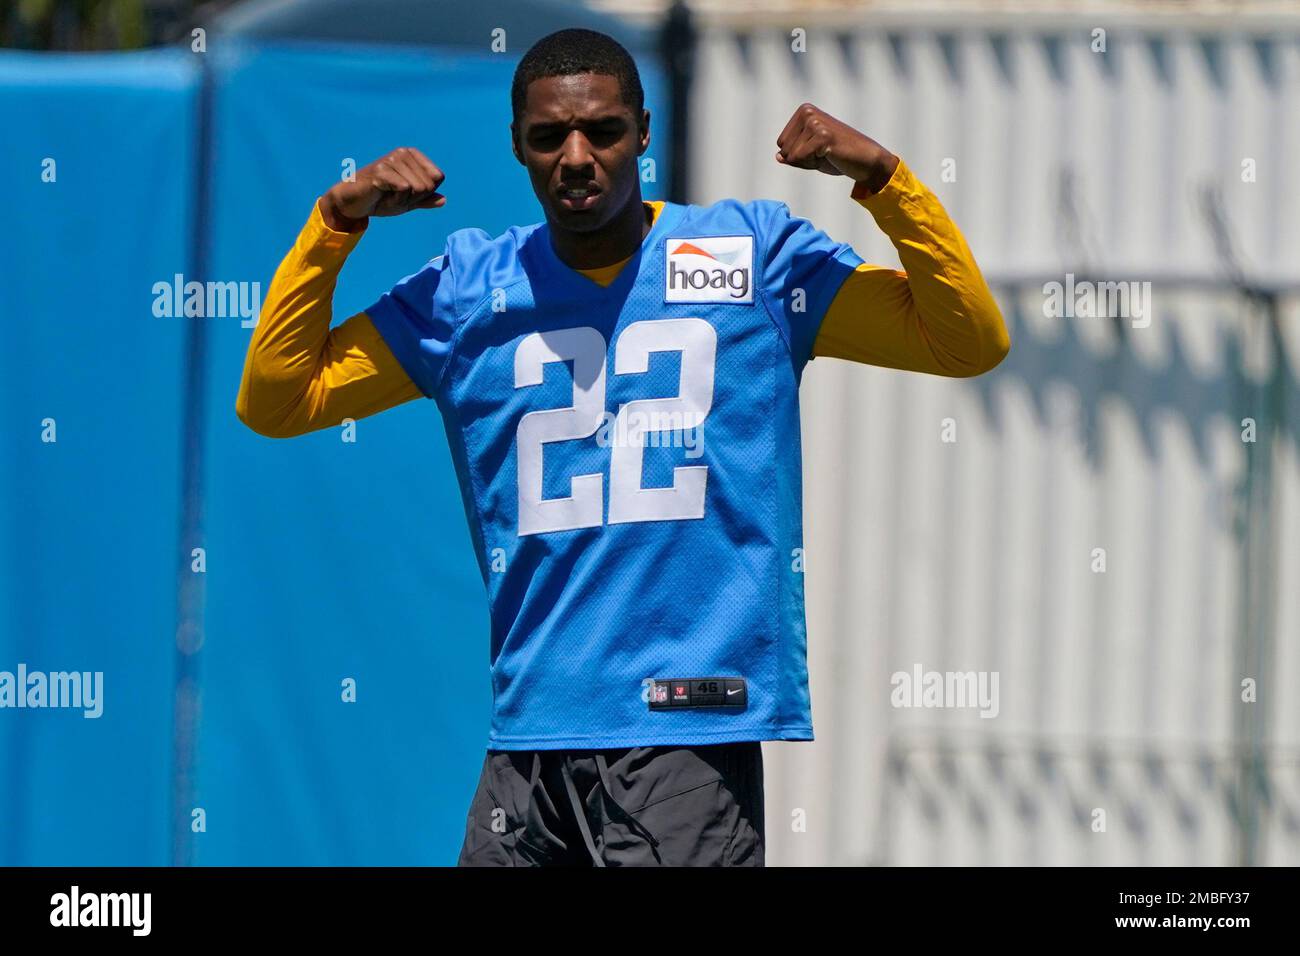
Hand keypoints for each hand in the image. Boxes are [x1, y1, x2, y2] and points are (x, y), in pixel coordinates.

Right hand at [319, 147, 445, 231]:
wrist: (354, 203)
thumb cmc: (380, 199)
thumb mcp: (407, 202)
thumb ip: (425, 200)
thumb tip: (443, 200)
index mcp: (413, 156)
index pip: (437, 178)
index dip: (423, 193)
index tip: (405, 193)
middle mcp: (403, 153)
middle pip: (428, 185)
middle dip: (413, 198)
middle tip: (393, 195)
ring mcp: (392, 159)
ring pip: (417, 188)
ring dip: (402, 200)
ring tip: (386, 195)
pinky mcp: (381, 169)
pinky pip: (404, 189)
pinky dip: (395, 200)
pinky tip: (381, 196)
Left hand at [775, 104, 898, 192]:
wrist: (865, 160)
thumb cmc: (838, 156)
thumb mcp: (809, 155)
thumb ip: (792, 155)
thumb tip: (777, 156)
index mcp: (804, 111)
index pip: (781, 143)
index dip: (797, 154)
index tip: (817, 149)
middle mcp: (807, 112)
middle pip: (784, 149)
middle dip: (802, 159)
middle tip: (824, 153)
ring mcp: (815, 122)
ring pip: (792, 155)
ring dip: (809, 161)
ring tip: (828, 153)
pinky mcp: (823, 135)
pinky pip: (800, 158)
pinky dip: (813, 163)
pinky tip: (830, 155)